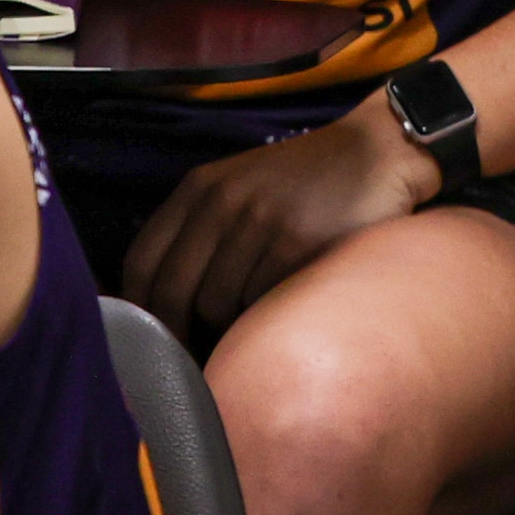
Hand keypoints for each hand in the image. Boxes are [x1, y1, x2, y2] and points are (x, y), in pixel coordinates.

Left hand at [123, 99, 437, 341]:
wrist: (377, 152)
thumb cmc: (306, 181)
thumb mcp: (240, 187)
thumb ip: (200, 230)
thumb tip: (161, 303)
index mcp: (199, 188)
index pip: (141, 261)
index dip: (136, 310)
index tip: (146, 341)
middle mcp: (221, 202)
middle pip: (172, 291)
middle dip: (174, 335)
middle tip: (189, 362)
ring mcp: (257, 222)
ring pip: (217, 304)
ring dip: (229, 325)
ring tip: (251, 320)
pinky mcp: (296, 243)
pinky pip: (261, 302)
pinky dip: (267, 313)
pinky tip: (284, 303)